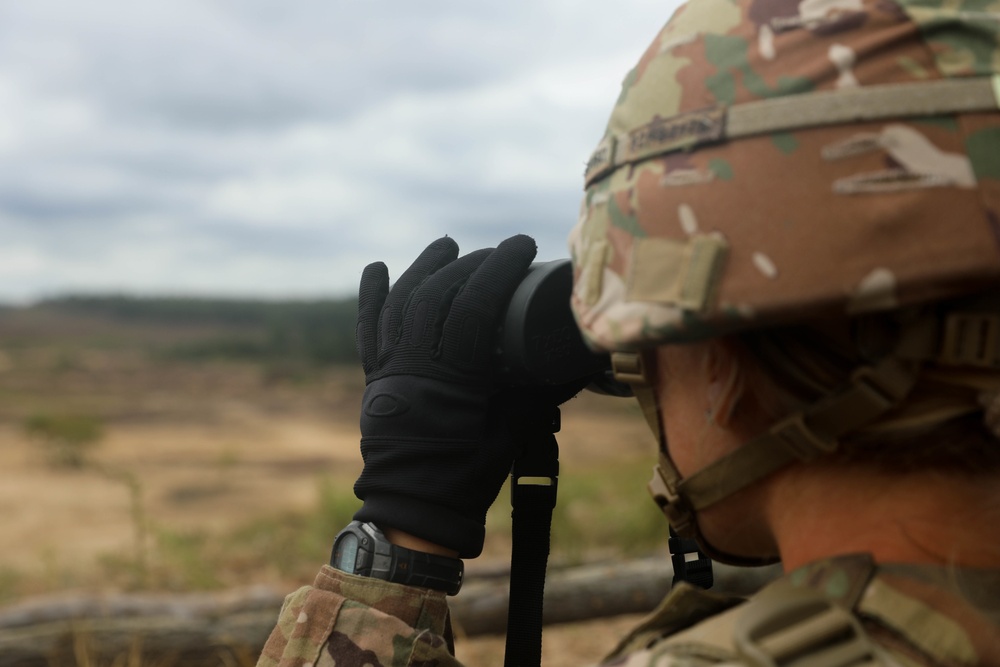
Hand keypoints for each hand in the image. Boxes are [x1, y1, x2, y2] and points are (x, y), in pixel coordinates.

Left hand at [352, 235, 537, 557]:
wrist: (416, 508)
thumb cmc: (472, 473)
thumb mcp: (515, 428)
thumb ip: (542, 387)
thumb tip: (585, 360)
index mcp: (453, 377)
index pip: (475, 305)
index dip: (499, 268)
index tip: (522, 244)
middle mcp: (415, 365)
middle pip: (437, 296)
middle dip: (468, 265)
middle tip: (494, 252)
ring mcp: (389, 369)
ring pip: (402, 304)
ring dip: (424, 269)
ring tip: (447, 245)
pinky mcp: (374, 377)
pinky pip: (370, 330)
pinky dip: (372, 298)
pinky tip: (377, 269)